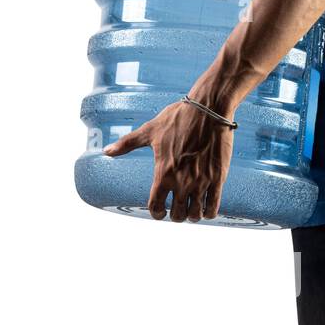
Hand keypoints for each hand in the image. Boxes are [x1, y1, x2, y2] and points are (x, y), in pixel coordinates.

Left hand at [103, 95, 234, 222]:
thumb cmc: (178, 118)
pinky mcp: (218, 178)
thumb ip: (127, 144)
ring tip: (192, 209)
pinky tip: (207, 208)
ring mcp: (201, 181)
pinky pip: (214, 206)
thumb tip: (106, 151)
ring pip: (195, 214)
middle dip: (176, 215)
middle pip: (178, 214)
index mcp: (163, 173)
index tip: (159, 212)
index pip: (156, 206)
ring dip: (192, 215)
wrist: (209, 109)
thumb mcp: (150, 130)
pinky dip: (210, 212)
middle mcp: (182, 181)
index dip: (156, 213)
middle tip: (177, 209)